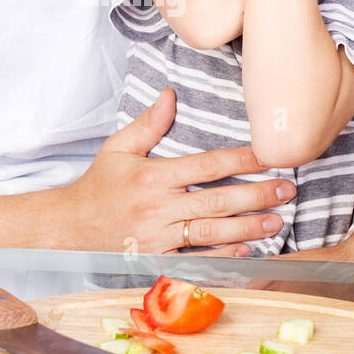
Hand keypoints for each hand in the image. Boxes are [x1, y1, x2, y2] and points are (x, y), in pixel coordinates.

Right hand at [62, 87, 295, 254]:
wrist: (68, 229)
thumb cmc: (98, 187)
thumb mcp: (118, 148)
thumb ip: (148, 123)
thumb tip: (171, 94)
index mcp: (153, 177)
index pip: (208, 166)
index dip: (243, 161)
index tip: (269, 157)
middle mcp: (158, 208)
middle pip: (218, 201)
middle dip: (257, 195)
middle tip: (286, 190)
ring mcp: (159, 237)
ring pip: (212, 232)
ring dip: (248, 228)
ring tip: (276, 221)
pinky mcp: (158, 259)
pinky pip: (197, 259)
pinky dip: (223, 256)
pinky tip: (247, 250)